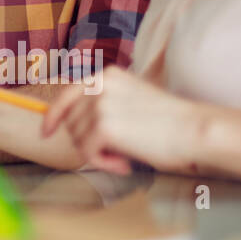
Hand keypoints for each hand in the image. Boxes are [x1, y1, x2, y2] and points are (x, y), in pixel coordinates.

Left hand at [40, 66, 201, 174]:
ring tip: (124, 158)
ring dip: (98, 154)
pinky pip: (87, 152)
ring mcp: (100, 104)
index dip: (54, 115)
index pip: (67, 93)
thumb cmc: (171, 122)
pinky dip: (103, 163)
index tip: (46, 131)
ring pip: (78, 138)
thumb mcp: (132, 100)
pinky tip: (124, 164)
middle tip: (114, 154)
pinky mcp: (103, 125)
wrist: (194, 129)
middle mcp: (100, 85)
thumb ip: (105, 104)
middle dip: (86, 140)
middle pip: (70, 120)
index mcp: (107, 75)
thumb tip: (75, 124)